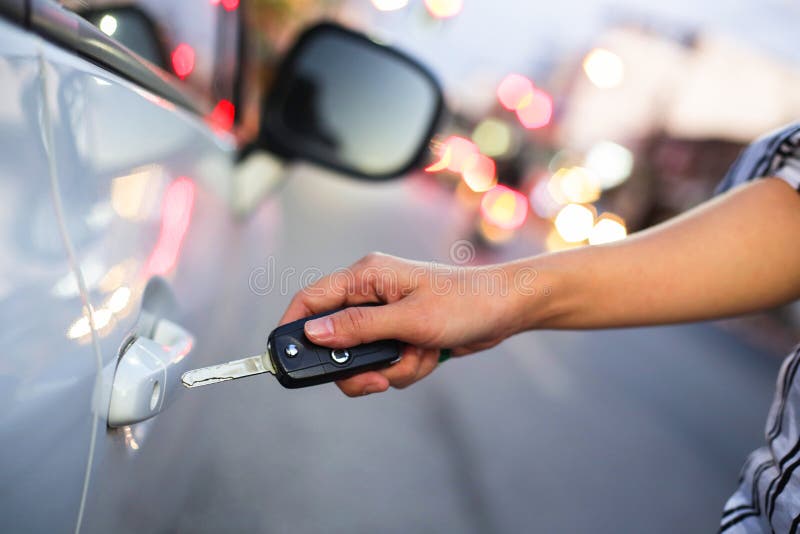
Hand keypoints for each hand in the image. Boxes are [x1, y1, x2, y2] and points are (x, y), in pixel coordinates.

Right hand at [279, 252, 527, 395]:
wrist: (506, 310)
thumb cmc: (464, 303)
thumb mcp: (409, 319)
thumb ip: (358, 327)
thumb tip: (313, 334)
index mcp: (366, 276)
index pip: (311, 299)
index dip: (292, 328)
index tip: (284, 359)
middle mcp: (371, 294)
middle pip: (335, 339)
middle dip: (357, 365)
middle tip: (375, 380)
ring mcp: (386, 315)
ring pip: (363, 358)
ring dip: (390, 368)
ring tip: (419, 356)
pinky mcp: (401, 333)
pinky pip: (387, 362)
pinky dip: (407, 367)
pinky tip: (429, 356)